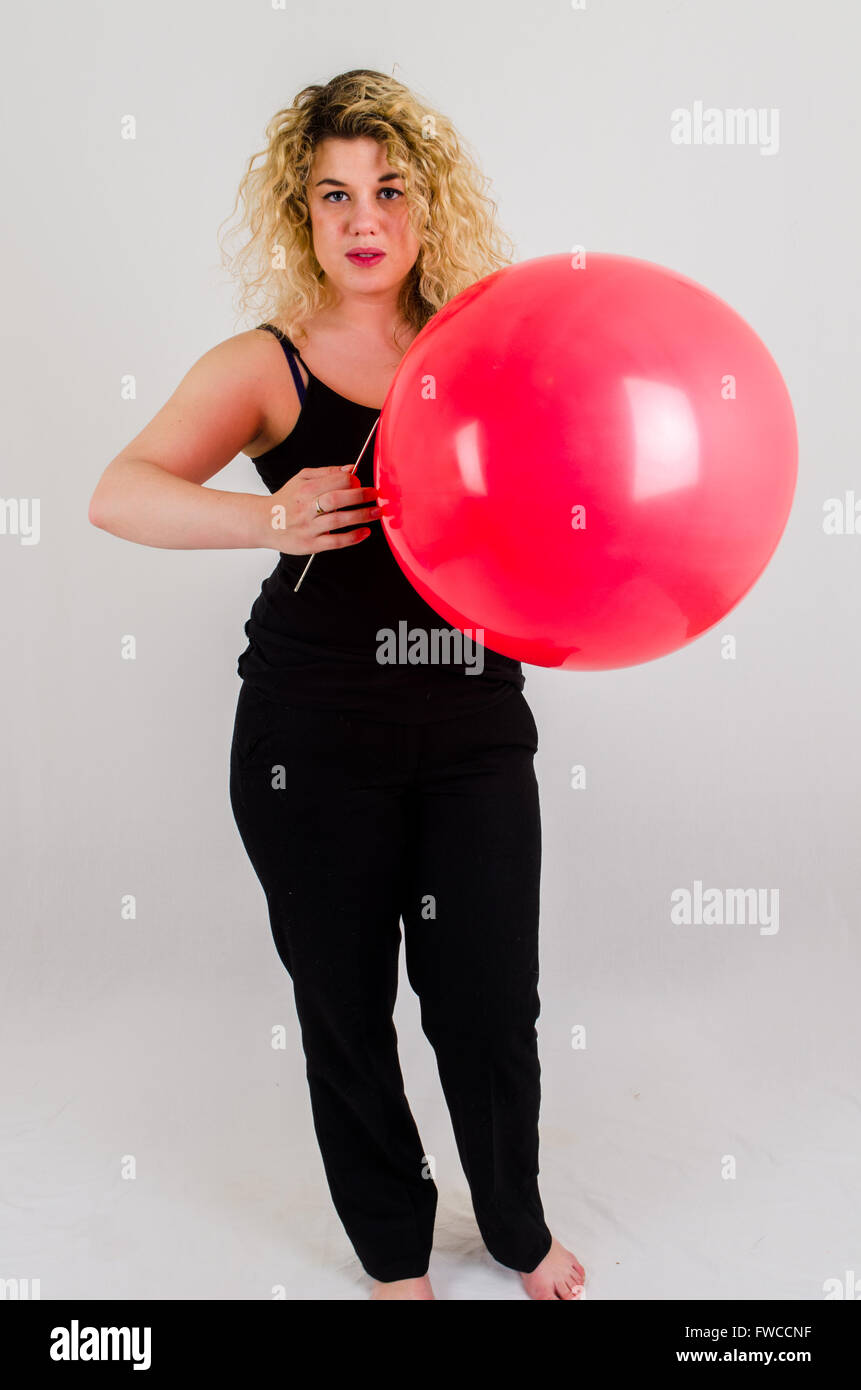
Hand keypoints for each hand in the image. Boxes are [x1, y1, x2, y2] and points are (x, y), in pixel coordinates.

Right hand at [259, 465, 381, 554]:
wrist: (263, 523)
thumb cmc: (286, 500)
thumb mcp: (301, 480)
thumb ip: (326, 473)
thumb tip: (351, 468)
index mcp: (305, 490)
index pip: (334, 481)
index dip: (351, 480)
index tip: (360, 482)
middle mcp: (306, 508)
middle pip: (337, 499)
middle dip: (360, 495)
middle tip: (375, 495)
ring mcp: (308, 527)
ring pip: (338, 520)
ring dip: (361, 515)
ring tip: (376, 512)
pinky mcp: (310, 544)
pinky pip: (335, 542)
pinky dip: (352, 537)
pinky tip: (365, 532)